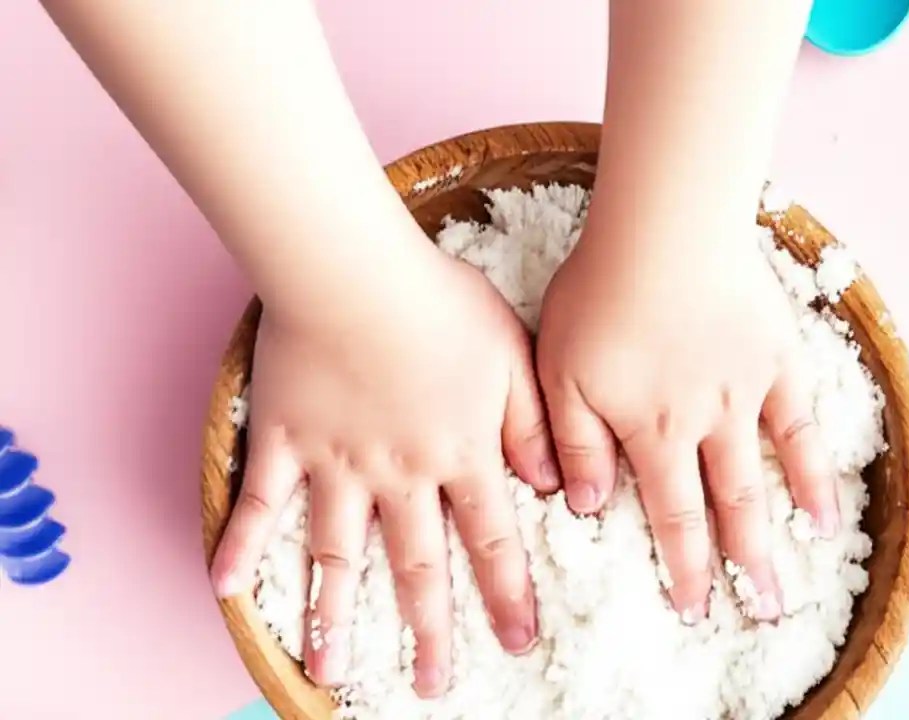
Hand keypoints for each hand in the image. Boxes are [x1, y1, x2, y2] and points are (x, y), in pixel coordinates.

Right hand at [210, 244, 557, 696]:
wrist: (355, 270)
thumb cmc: (440, 302)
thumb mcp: (514, 356)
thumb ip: (535, 424)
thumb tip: (554, 488)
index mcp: (460, 453)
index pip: (491, 540)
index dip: (506, 594)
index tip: (517, 641)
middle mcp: (399, 474)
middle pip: (416, 566)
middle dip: (428, 631)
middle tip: (432, 685)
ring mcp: (335, 463)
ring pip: (336, 554)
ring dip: (334, 616)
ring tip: (332, 671)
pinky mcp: (282, 439)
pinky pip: (260, 502)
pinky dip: (242, 545)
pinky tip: (225, 589)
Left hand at [536, 214, 837, 621]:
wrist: (663, 230)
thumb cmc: (599, 294)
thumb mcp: (559, 371)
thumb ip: (574, 442)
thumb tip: (588, 505)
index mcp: (651, 431)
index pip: (670, 516)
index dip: (684, 567)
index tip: (694, 609)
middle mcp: (706, 426)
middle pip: (724, 511)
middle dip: (737, 569)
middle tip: (756, 614)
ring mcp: (749, 395)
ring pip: (764, 480)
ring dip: (776, 537)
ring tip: (787, 586)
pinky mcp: (779, 360)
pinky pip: (804, 427)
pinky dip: (818, 474)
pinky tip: (827, 511)